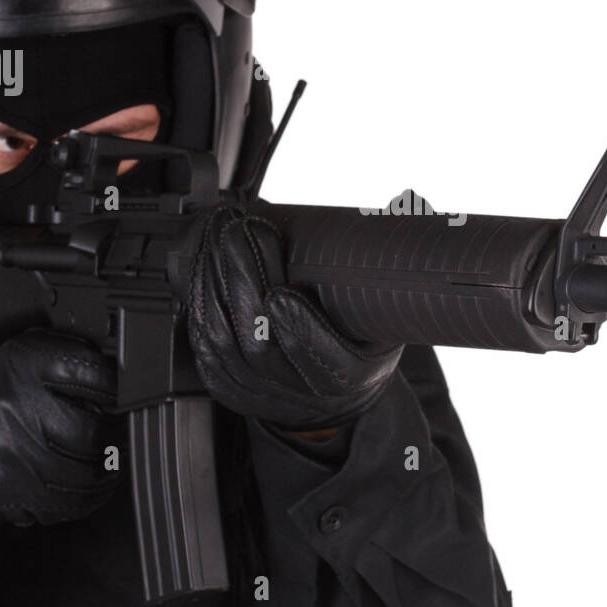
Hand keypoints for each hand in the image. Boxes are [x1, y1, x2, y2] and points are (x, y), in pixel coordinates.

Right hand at [0, 328, 123, 526]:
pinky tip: (95, 485)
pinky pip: (67, 504)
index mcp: (22, 365)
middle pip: (92, 432)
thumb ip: (75, 356)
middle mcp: (14, 409)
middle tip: (123, 433)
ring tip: (114, 460)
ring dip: (110, 470)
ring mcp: (11, 456)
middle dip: (118, 436)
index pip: (91, 374)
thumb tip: (124, 372)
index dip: (118, 388)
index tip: (127, 395)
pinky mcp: (10, 494)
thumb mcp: (30, 353)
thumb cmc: (0, 392)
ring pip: (85, 475)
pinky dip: (91, 498)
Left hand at [185, 205, 402, 430]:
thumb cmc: (360, 348)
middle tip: (238, 227)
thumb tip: (408, 203)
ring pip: (225, 341)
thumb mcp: (389, 318)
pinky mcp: (228, 387)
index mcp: (350, 378)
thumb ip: (395, 266)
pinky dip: (198, 300)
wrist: (330, 403)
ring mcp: (260, 394)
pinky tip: (201, 264)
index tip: (283, 292)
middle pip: (259, 342)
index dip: (300, 329)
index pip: (322, 361)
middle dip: (243, 278)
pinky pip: (203, 345)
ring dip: (215, 280)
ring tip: (218, 233)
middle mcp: (302, 393)